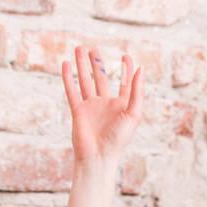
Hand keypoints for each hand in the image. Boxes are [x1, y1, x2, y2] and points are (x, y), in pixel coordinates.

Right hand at [61, 43, 143, 167]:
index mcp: (121, 105)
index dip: (125, 69)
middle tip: (92, 49)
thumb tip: (140, 69)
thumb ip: (137, 91)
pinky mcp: (78, 110)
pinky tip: (66, 64)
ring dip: (82, 65)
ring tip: (78, 49)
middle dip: (97, 63)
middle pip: (101, 78)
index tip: (125, 56)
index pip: (124, 82)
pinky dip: (68, 77)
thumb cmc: (118, 139)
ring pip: (85, 81)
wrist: (98, 157)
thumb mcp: (133, 113)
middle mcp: (105, 103)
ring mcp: (91, 106)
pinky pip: (72, 90)